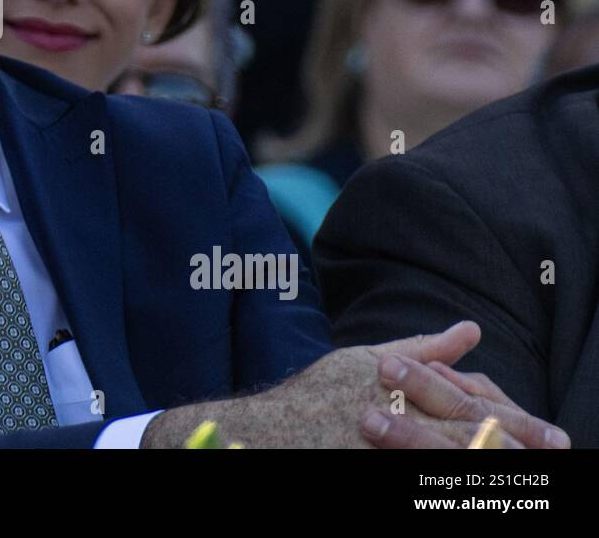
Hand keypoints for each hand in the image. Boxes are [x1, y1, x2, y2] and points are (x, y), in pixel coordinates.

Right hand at [140, 321, 568, 447]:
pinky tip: (473, 491)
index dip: (511, 415)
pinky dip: (453, 486)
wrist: (264, 430)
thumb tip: (472, 329)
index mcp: (397, 383)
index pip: (468, 398)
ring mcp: (386, 448)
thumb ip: (422, 348)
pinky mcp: (374, 469)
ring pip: (451, 460)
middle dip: (516, 444)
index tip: (548, 430)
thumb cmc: (315, 394)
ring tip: (530, 480)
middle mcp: (395, 415)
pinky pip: (421, 482)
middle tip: (557, 452)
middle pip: (469, 432)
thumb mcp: (364, 361)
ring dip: (492, 468)